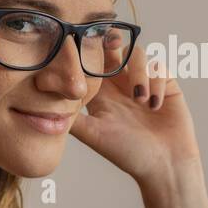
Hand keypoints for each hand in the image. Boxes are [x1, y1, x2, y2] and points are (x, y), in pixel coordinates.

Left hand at [68, 34, 201, 185]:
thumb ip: (73, 119)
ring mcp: (144, 82)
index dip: (86, 49)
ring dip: (138, 72)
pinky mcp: (166, 84)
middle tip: (110, 42)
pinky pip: (159, 68)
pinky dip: (155, 84)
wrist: (165, 167)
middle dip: (111, 41)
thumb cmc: (129, 154)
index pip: (91, 62)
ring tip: (140, 100)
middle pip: (114, 48)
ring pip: (138, 54)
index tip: (83, 45)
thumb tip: (41, 107)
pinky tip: (154, 107)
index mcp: (102, 93)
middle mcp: (121, 83)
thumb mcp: (95, 135)